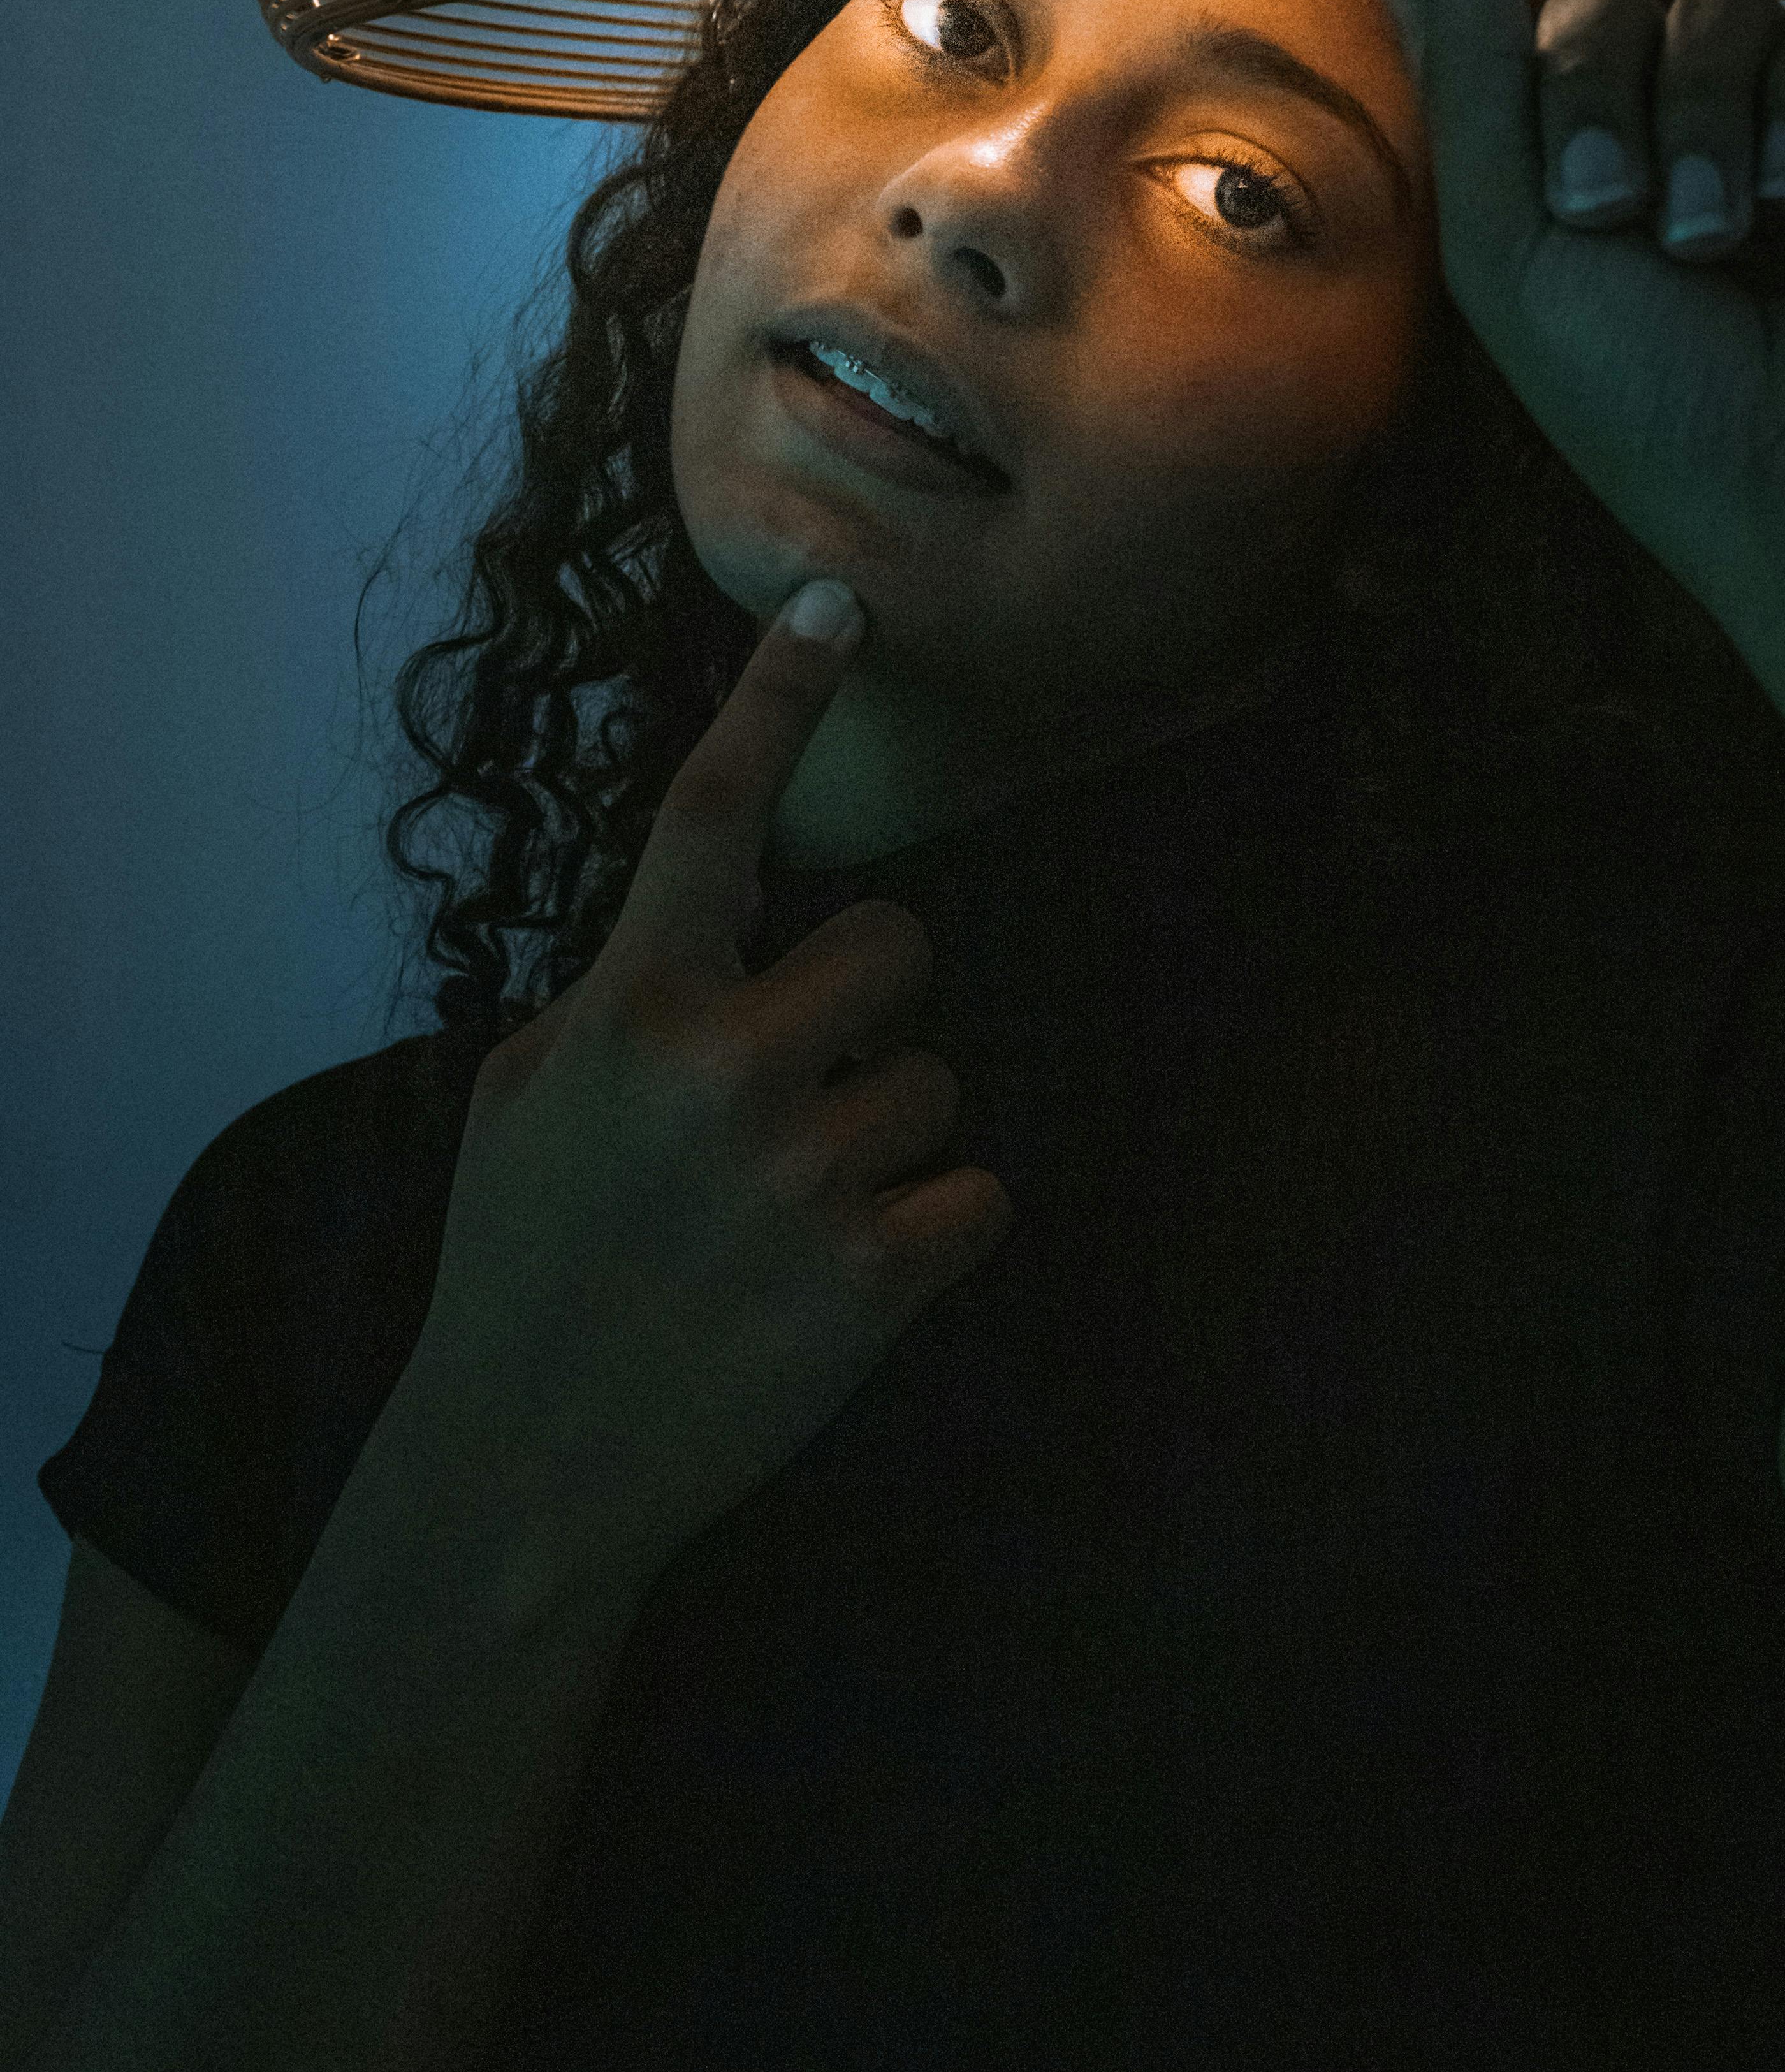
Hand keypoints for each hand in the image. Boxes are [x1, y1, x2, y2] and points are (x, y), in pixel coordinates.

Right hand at [404, 586, 1014, 1599]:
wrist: (525, 1469)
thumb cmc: (518, 1264)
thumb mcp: (524, 1100)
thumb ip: (620, 999)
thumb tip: (705, 934)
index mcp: (632, 1011)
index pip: (713, 815)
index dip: (779, 697)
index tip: (839, 602)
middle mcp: (724, 1073)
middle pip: (899, 945)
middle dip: (866, 1008)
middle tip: (796, 1092)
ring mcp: (806, 1176)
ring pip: (937, 1082)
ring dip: (886, 1139)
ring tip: (788, 1216)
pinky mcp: (873, 1279)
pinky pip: (980, 1194)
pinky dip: (935, 1232)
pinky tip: (843, 1275)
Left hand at [1353, 0, 1784, 622]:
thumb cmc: (1653, 411)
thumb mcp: (1512, 251)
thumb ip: (1472, 77)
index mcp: (1569, 169)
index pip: (1503, 19)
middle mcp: (1675, 129)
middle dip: (1590, 90)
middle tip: (1609, 211)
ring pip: (1723, 7)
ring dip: (1698, 119)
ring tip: (1715, 243)